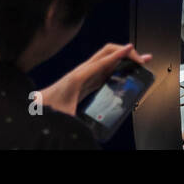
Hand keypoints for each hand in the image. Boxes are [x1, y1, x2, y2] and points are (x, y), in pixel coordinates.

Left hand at [36, 43, 150, 115]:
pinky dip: (119, 67)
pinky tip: (127, 74)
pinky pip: (106, 68)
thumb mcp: (66, 116)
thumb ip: (78, 124)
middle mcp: (84, 70)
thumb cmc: (51, 108)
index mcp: (80, 76)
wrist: (40, 103)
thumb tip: (91, 134)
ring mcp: (87, 72)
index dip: (119, 54)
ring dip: (124, 57)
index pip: (103, 61)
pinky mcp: (88, 78)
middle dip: (126, 51)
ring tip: (140, 62)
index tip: (132, 49)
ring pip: (108, 58)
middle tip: (143, 59)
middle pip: (108, 52)